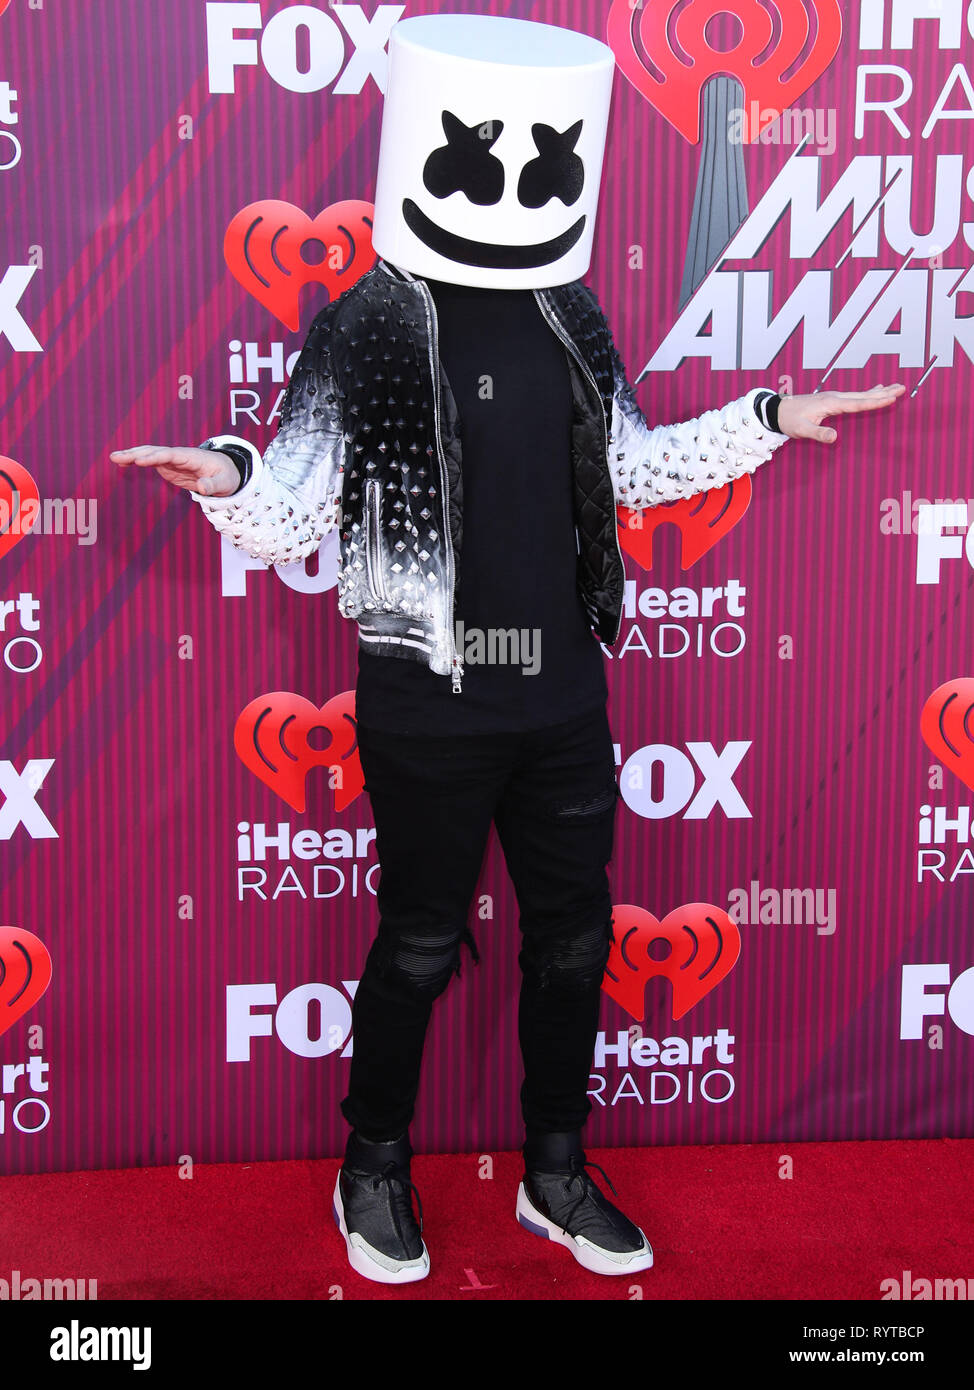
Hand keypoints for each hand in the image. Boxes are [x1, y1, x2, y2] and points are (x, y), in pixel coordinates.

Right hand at [110, 445, 240, 496]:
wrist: (226, 472)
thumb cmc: (226, 476)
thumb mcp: (225, 483)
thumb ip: (213, 485)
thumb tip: (202, 489)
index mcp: (192, 457)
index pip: (171, 455)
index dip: (155, 457)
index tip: (140, 460)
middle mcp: (179, 455)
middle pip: (155, 451)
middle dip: (137, 453)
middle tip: (117, 457)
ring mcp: (172, 461)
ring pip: (149, 454)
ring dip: (132, 455)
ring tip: (113, 458)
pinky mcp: (169, 467)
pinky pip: (150, 462)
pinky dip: (136, 461)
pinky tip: (122, 464)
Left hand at [776, 383, 906, 442]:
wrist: (777, 410)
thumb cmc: (789, 420)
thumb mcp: (801, 430)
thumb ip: (818, 434)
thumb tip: (835, 437)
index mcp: (831, 403)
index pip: (858, 403)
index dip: (875, 402)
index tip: (891, 399)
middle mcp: (835, 397)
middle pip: (864, 395)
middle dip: (883, 392)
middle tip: (902, 388)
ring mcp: (834, 396)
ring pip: (861, 393)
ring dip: (879, 391)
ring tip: (896, 387)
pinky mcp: (831, 399)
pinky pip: (854, 395)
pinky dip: (868, 392)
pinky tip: (875, 389)